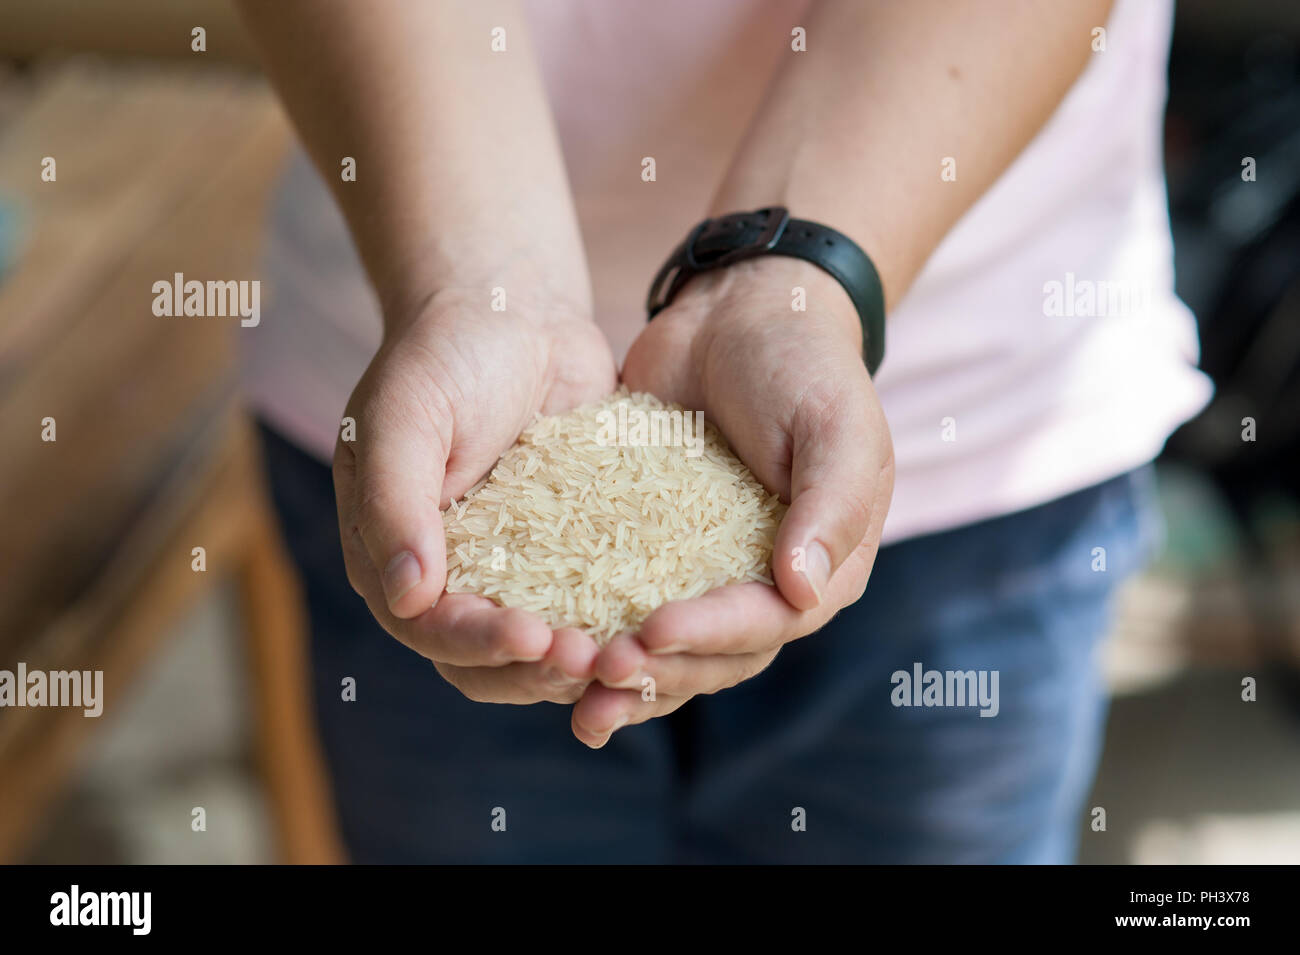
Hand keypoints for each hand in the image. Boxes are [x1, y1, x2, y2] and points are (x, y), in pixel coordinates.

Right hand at [333, 287, 616, 703]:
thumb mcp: (405, 416)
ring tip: (627, 654)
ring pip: (539, 650)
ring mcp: (511, 571)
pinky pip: (588, 606)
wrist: (516, 310)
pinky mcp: (568, 554)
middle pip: (484, 662)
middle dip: (535, 671)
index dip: (479, 644)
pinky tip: (656, 623)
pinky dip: (615, 623)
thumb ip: (394, 503)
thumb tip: (406, 597)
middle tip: (592, 659)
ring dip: (579, 662)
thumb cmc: (446, 352)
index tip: (534, 639)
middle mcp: (450, 576)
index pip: (430, 628)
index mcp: (393, 554)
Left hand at [571, 257, 893, 746]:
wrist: (740, 310)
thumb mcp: (835, 425)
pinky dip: (595, 628)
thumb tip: (802, 590)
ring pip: (670, 647)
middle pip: (715, 655)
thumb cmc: (803, 362)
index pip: (768, 622)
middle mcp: (769, 584)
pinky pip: (627, 601)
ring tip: (569, 692)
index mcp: (823, 566)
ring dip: (624, 675)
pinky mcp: (655, 550)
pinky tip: (550, 648)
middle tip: (597, 671)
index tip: (651, 631)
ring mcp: (709, 572)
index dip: (711, 636)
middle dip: (659, 670)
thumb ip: (830, 507)